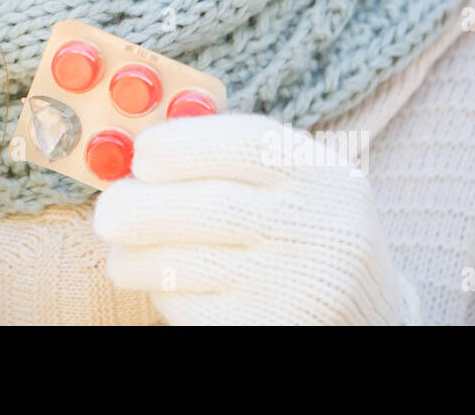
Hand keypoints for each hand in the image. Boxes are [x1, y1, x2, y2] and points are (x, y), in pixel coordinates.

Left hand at [92, 113, 420, 324]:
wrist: (367, 318)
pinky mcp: (267, 329)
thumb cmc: (305, 234)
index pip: (246, 144)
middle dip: (136, 206)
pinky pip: (188, 307)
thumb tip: (132, 146)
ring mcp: (296, 288)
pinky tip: (172, 284)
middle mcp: (318, 232)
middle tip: (108, 211)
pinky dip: (165, 293)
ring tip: (127, 252)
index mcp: (326, 178)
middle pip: (203, 208)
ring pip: (182, 264)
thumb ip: (228, 157)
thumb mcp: (296, 184)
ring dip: (135, 256)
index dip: (180, 144)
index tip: (141, 153)